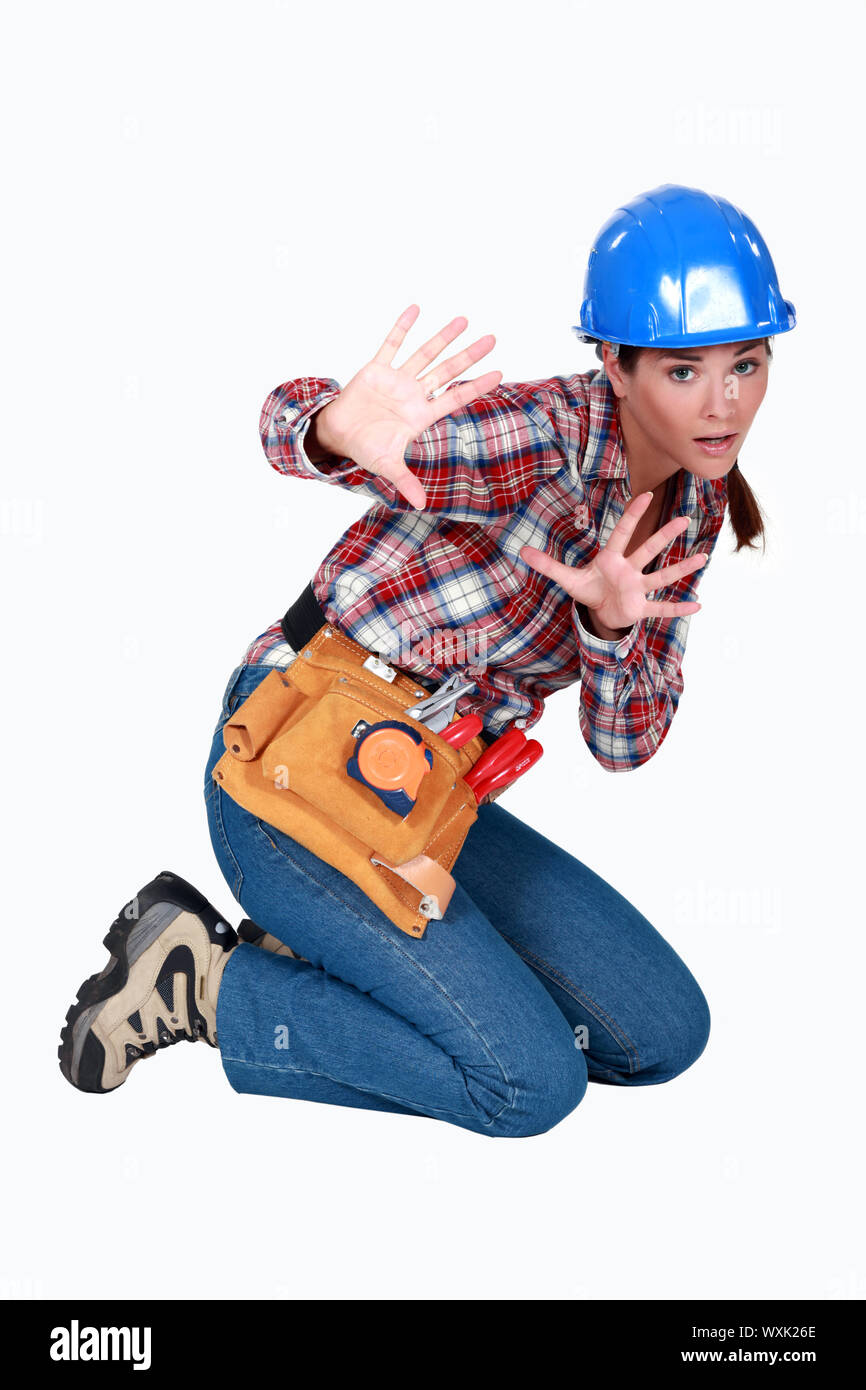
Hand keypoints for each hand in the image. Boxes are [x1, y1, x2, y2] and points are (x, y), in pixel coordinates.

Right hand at [315, 304, 501, 508]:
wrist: (339, 435)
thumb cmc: (366, 448)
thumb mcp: (387, 465)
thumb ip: (405, 481)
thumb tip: (421, 504)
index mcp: (420, 415)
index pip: (455, 397)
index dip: (476, 387)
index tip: (500, 374)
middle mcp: (414, 394)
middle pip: (447, 371)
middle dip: (469, 356)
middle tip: (493, 339)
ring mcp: (397, 379)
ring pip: (425, 354)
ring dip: (443, 337)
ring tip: (464, 320)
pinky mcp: (376, 369)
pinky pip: (391, 345)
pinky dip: (402, 328)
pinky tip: (416, 309)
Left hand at [520, 491, 708, 631]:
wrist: (600, 611)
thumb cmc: (589, 589)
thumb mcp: (566, 578)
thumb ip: (547, 565)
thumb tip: (521, 552)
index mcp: (611, 558)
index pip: (622, 533)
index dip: (632, 515)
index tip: (644, 495)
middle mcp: (629, 570)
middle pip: (648, 549)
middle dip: (665, 535)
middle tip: (684, 518)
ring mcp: (638, 588)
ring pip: (661, 576)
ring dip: (681, 569)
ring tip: (702, 558)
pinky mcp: (640, 607)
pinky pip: (661, 608)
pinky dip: (678, 608)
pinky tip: (697, 605)